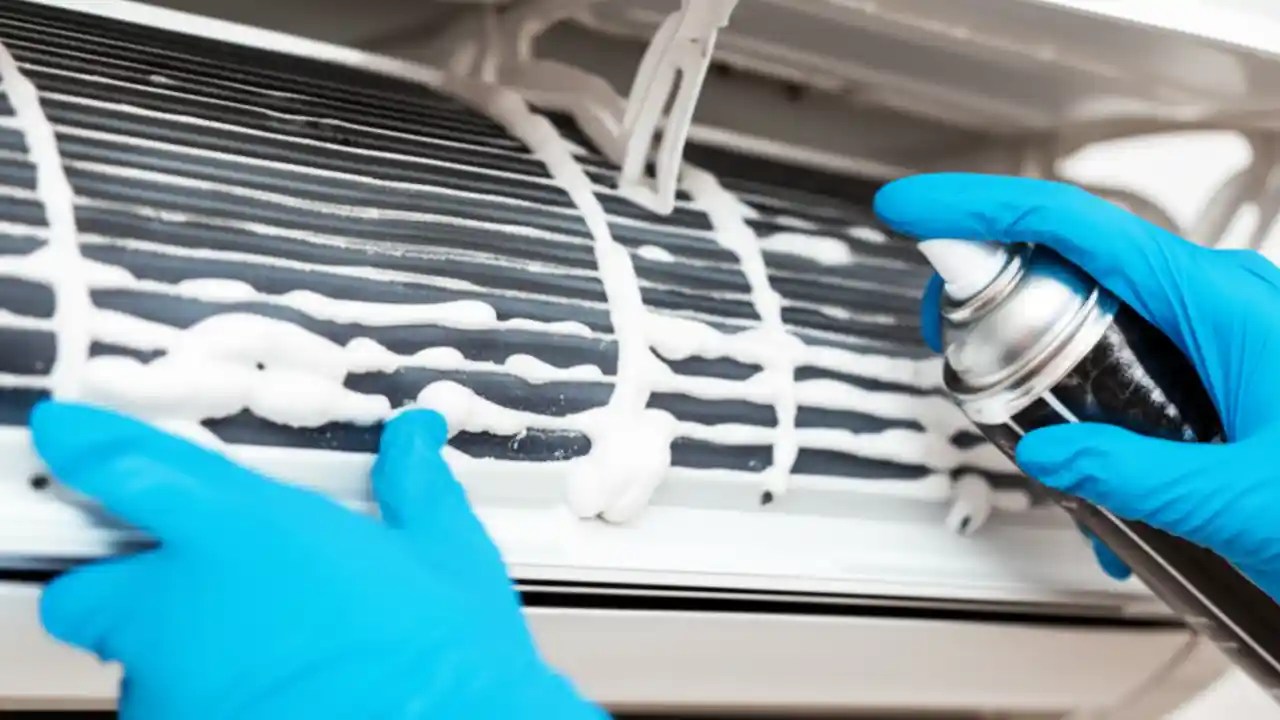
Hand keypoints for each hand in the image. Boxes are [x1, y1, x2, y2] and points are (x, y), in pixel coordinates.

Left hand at [33, 401, 605, 719]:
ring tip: (263, 662)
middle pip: (86, 589)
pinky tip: (270, 699)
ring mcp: (174, 686)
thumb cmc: (445, 662)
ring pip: (135, 666)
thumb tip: (414, 441)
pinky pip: (170, 715)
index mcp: (246, 529)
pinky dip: (204, 707)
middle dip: (120, 590)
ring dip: (177, 659)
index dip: (87, 443)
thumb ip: (414, 483)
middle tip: (191, 595)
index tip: (70, 433)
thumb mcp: (445, 552)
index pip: (123, 464)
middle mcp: (187, 605)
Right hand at [874, 174, 1279, 599]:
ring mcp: (1219, 326)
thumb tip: (1049, 455)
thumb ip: (1128, 473)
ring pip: (1098, 310)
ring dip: (1045, 360)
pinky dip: (1092, 396)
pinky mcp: (1222, 358)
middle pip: (1072, 260)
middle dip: (995, 293)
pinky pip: (1133, 350)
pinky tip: (1096, 468)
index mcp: (1219, 301)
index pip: (1071, 225)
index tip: (913, 212)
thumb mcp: (1235, 496)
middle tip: (946, 336)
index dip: (978, 210)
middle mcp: (1216, 298)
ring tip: (1023, 421)